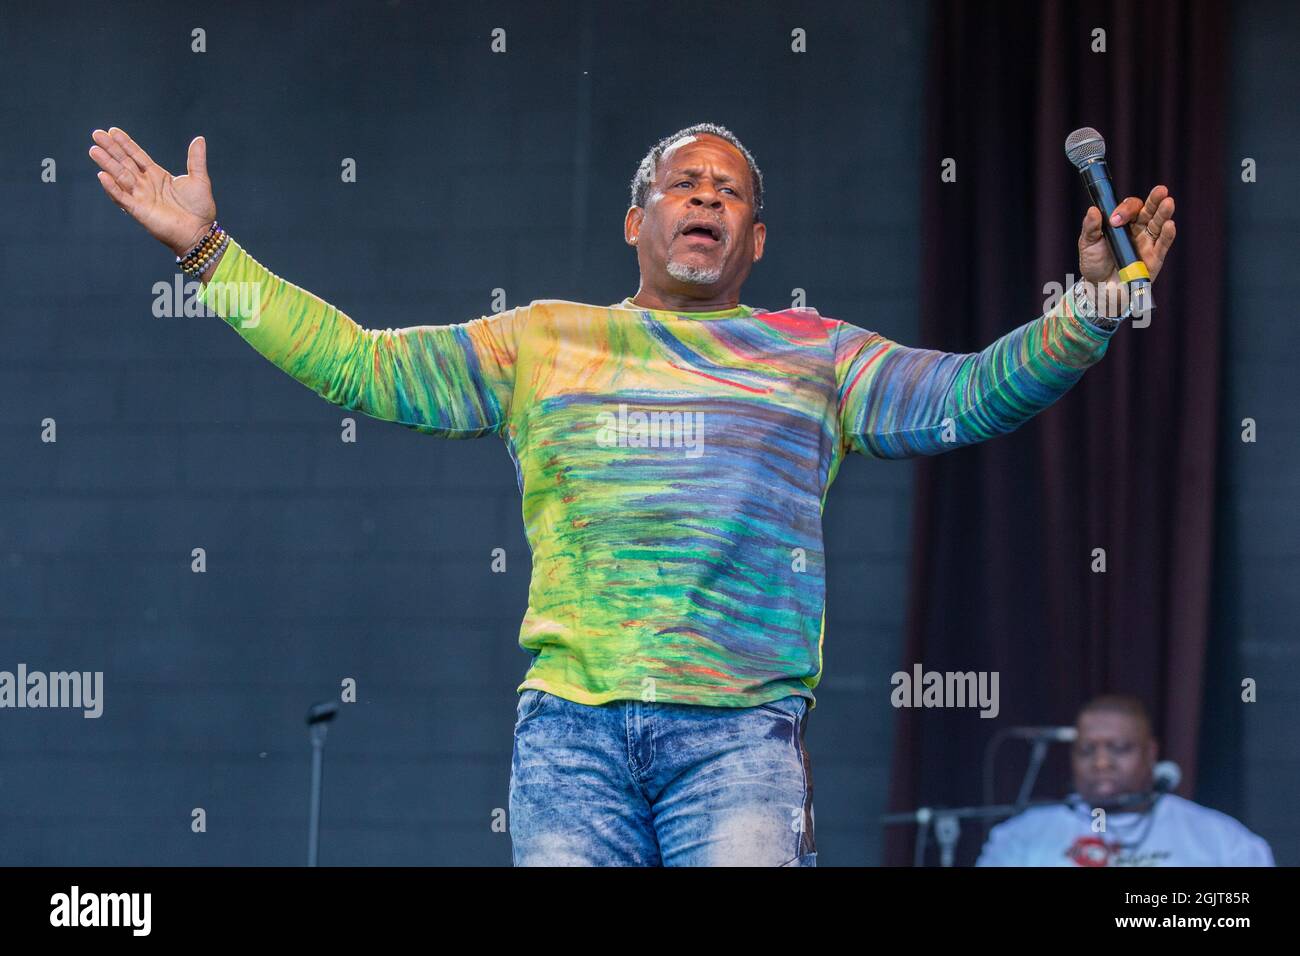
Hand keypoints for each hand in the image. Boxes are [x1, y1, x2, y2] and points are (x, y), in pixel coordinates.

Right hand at [89, 128, 216, 255]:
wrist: (200, 232)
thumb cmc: (200, 208)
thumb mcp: (199, 179)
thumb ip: (196, 159)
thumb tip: (199, 139)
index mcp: (157, 175)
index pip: (137, 156)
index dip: (125, 143)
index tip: (112, 131)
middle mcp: (145, 184)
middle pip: (124, 163)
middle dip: (111, 149)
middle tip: (97, 134)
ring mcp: (140, 197)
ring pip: (120, 177)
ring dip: (107, 164)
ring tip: (94, 150)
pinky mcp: (139, 211)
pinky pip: (122, 197)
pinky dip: (112, 187)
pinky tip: (102, 175)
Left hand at [1077, 185, 1176, 314]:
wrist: (1099, 289)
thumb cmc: (1094, 264)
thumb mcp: (1087, 244)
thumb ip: (1090, 228)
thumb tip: (1093, 210)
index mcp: (1123, 223)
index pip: (1129, 208)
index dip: (1125, 210)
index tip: (1115, 221)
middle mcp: (1138, 229)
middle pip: (1149, 211)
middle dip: (1155, 200)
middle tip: (1161, 190)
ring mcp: (1147, 242)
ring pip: (1159, 224)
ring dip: (1164, 213)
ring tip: (1168, 202)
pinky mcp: (1155, 257)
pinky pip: (1163, 244)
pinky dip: (1167, 234)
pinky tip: (1170, 224)